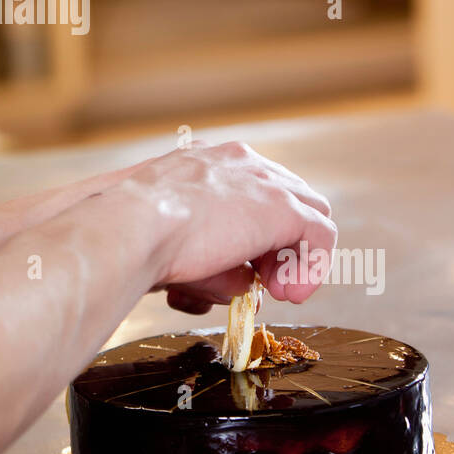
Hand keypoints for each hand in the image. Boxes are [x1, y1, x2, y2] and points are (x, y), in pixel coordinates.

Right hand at [123, 140, 336, 312]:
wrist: (133, 226)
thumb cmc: (135, 236)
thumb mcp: (173, 241)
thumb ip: (214, 259)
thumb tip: (243, 284)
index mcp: (206, 161)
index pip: (251, 188)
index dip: (254, 232)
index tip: (245, 265)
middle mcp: (237, 161)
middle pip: (285, 197)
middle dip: (279, 243)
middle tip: (263, 281)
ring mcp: (262, 181)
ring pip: (308, 212)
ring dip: (297, 255)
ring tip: (278, 289)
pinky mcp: (283, 208)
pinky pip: (321, 235)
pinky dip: (312, 266)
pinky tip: (290, 291)